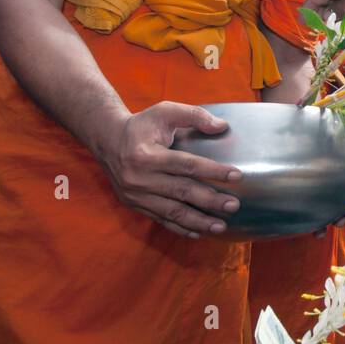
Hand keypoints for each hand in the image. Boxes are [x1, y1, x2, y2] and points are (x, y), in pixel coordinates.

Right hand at [93, 102, 242, 238]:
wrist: (107, 141)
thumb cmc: (142, 126)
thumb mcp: (165, 111)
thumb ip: (194, 115)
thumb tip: (222, 126)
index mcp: (147, 154)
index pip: (186, 165)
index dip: (213, 171)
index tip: (237, 176)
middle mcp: (139, 178)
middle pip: (182, 192)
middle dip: (210, 201)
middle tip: (233, 205)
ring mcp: (135, 195)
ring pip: (172, 212)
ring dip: (198, 221)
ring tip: (221, 226)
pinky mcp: (134, 205)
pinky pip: (161, 219)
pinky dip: (181, 228)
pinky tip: (199, 232)